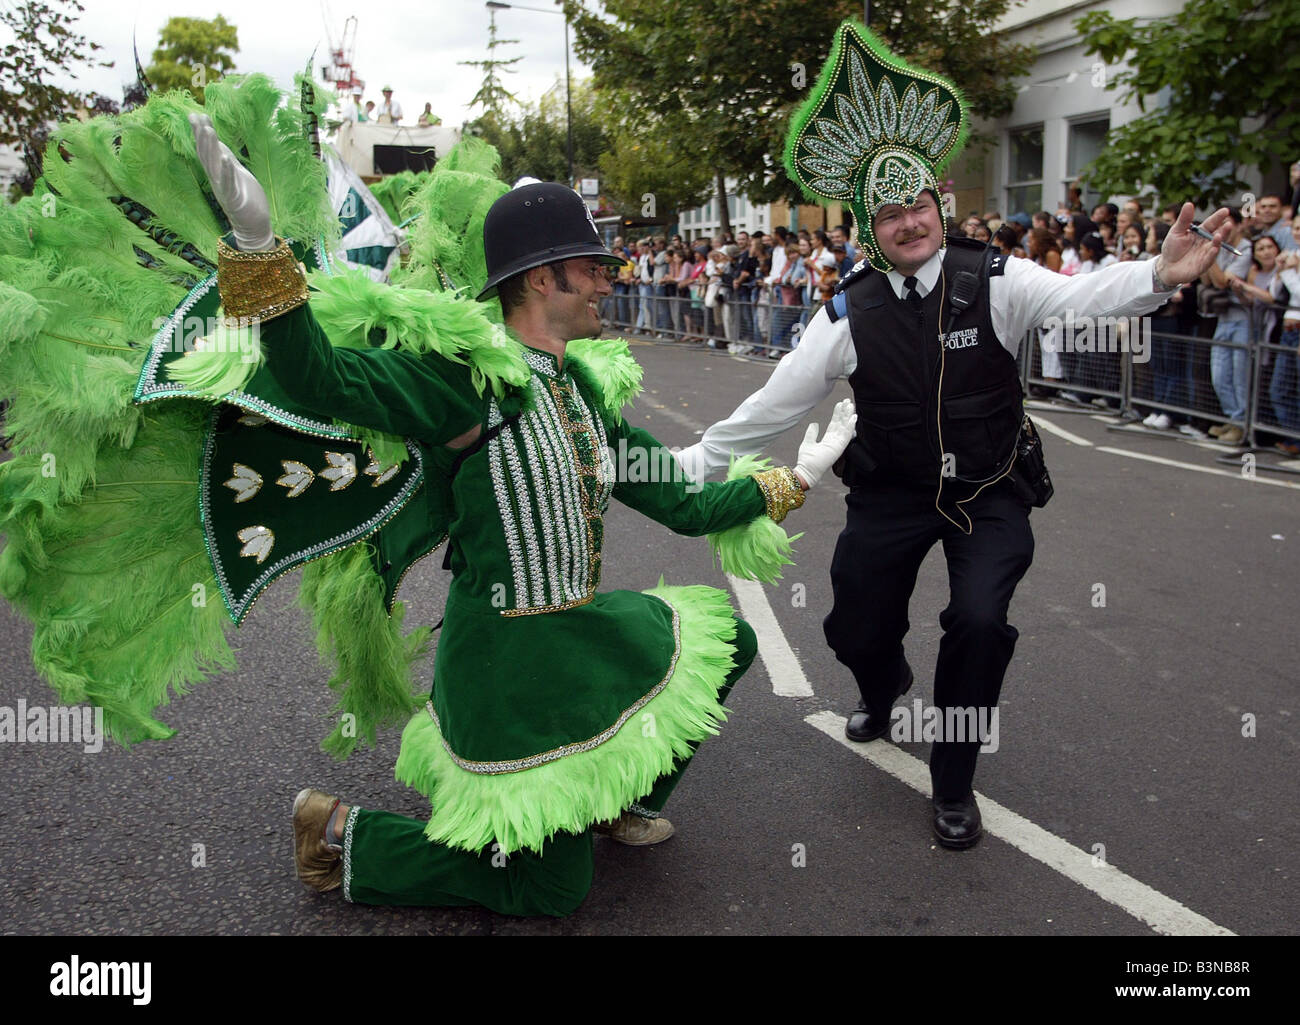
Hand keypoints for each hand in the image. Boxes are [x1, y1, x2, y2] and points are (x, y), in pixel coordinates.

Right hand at [188, 113, 274, 250]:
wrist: (252, 225)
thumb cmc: (245, 197)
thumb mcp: (234, 171)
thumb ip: (224, 155)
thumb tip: (215, 139)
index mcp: (216, 172)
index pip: (205, 150)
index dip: (199, 133)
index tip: (194, 114)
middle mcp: (216, 179)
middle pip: (206, 155)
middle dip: (202, 136)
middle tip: (197, 118)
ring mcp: (224, 189)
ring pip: (214, 166)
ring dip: (211, 148)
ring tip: (208, 130)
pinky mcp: (234, 199)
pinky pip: (228, 183)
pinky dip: (226, 171)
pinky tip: (226, 158)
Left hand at [794, 398, 855, 489]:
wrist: (806, 470)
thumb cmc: (806, 460)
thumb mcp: (808, 442)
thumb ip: (812, 433)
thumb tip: (815, 423)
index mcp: (828, 440)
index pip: (835, 424)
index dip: (838, 414)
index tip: (840, 404)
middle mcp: (835, 441)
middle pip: (842, 424)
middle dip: (845, 412)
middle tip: (848, 400)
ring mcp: (838, 445)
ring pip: (846, 427)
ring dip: (849, 416)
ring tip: (851, 405)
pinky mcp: (839, 448)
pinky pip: (847, 435)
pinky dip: (850, 426)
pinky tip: (854, 417)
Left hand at [1155, 202, 1232, 285]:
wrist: (1166, 266)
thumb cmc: (1172, 248)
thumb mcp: (1176, 232)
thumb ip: (1184, 219)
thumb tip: (1189, 204)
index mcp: (1201, 233)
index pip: (1212, 223)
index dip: (1218, 217)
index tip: (1225, 210)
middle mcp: (1206, 242)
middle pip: (1218, 234)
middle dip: (1224, 230)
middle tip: (1229, 223)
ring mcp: (1206, 254)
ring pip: (1216, 247)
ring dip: (1219, 241)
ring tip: (1219, 235)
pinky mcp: (1202, 265)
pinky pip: (1209, 259)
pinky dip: (1212, 254)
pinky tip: (1214, 248)